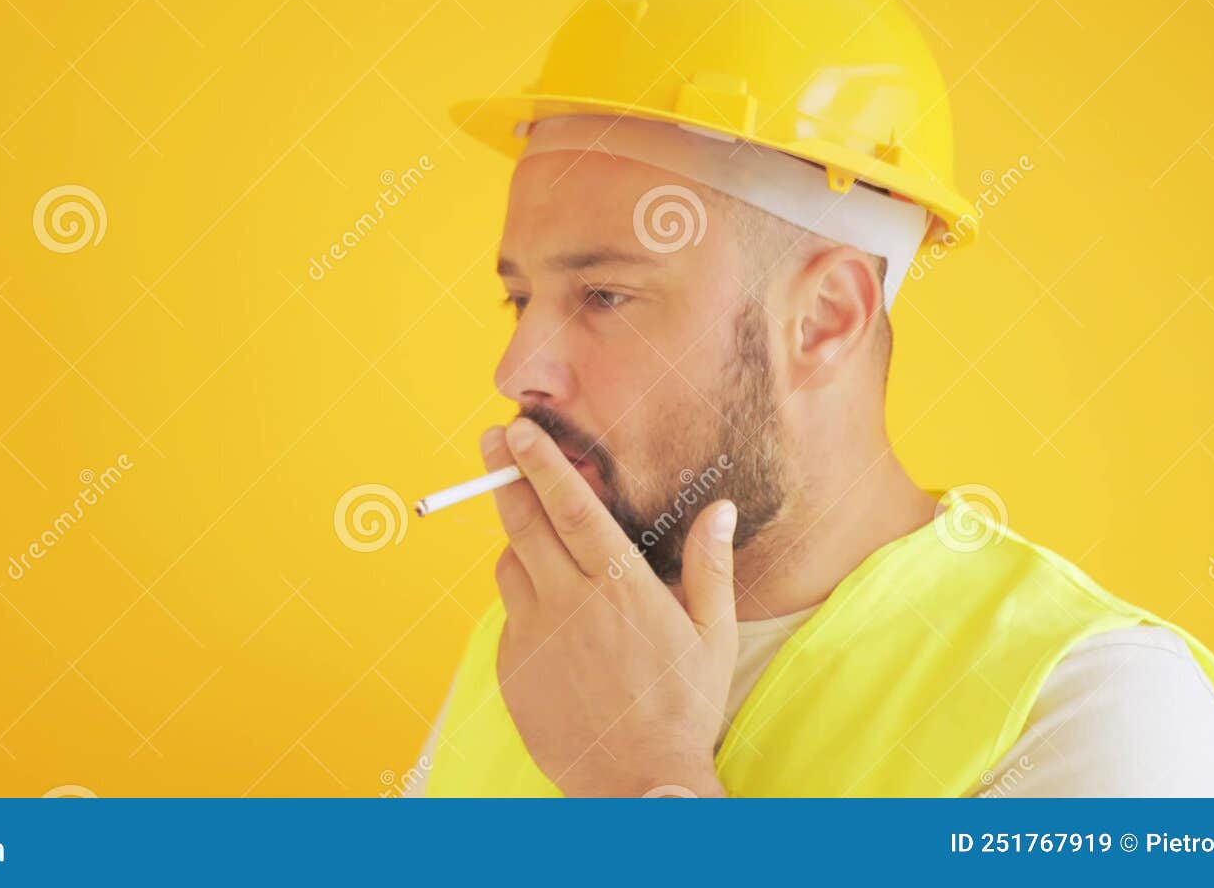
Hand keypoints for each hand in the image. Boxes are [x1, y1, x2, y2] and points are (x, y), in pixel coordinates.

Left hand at [482, 418, 738, 797]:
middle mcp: (569, 602)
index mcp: (619, 586)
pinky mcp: (511, 666)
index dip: (542, 464)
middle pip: (525, 522)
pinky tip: (551, 619)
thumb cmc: (683, 707)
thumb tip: (720, 509)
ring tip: (538, 542)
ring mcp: (534, 635)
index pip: (572, 508)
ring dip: (518, 543)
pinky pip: (510, 617)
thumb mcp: (712, 635)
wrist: (637, 782)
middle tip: (493, 440)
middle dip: (505, 474)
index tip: (520, 431)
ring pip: (511, 567)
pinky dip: (525, 603)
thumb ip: (709, 566)